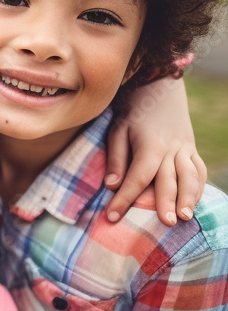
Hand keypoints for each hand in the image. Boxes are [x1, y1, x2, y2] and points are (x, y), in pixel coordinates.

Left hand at [105, 77, 205, 225]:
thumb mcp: (117, 129)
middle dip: (165, 203)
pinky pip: (199, 170)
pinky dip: (198, 188)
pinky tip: (193, 204)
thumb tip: (111, 185)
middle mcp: (171, 148)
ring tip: (185, 218)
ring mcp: (185, 148)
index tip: (112, 216)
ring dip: (189, 198)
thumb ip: (116, 158)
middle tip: (165, 224)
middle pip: (169, 180)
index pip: (137, 177)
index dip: (125, 198)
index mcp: (150, 144)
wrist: (159, 87)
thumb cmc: (132, 110)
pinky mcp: (192, 148)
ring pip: (191, 176)